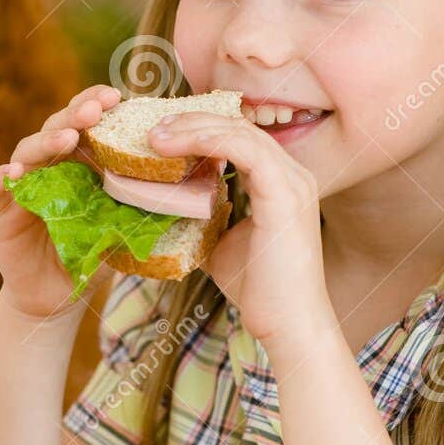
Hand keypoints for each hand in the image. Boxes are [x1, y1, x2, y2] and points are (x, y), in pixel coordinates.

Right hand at [0, 84, 120, 320]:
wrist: (58, 296)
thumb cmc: (92, 256)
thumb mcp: (119, 230)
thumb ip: (136, 209)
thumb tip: (176, 194)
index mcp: (81, 162)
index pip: (85, 122)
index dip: (96, 104)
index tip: (116, 96)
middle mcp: (49, 165)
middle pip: (57, 127)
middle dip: (74, 114)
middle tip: (93, 111)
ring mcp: (22, 184)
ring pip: (26, 151)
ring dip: (45, 142)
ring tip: (65, 139)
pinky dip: (1, 177)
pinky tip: (14, 175)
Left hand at [147, 112, 335, 352]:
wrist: (287, 324)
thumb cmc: (258, 288)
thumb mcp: (220, 241)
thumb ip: (204, 216)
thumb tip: (168, 206)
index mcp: (280, 181)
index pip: (238, 135)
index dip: (199, 127)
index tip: (161, 133)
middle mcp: (292, 173)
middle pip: (237, 125)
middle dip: (191, 121)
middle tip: (151, 128)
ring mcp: (292, 181)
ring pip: (238, 131)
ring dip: (193, 128)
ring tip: (155, 136)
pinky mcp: (285, 194)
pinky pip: (245, 149)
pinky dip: (208, 141)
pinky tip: (175, 145)